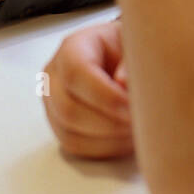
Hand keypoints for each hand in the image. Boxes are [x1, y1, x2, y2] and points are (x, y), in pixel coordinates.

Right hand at [42, 18, 132, 158]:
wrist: (125, 58)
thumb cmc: (132, 48)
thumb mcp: (138, 44)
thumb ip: (132, 61)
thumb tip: (123, 84)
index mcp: (73, 47)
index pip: (76, 73)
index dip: (106, 96)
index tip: (136, 107)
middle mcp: (54, 75)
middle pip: (68, 109)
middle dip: (109, 123)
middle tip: (141, 122)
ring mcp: (52, 103)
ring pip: (70, 134)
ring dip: (109, 139)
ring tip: (138, 130)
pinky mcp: (60, 125)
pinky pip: (76, 147)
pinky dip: (105, 148)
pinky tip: (127, 139)